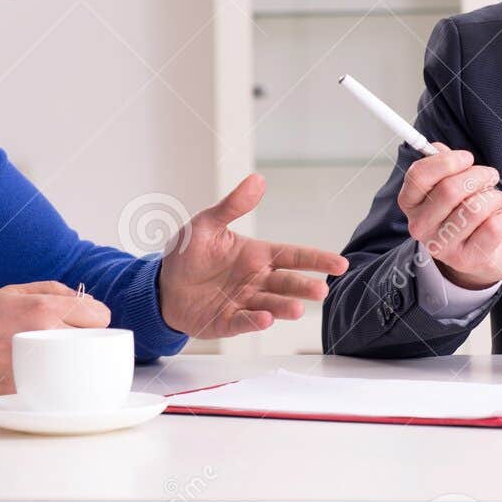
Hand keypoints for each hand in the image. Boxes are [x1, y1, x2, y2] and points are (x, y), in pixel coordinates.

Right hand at [0, 281, 110, 398]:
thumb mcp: (10, 293)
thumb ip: (52, 288)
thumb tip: (85, 297)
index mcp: (43, 309)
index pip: (98, 314)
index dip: (95, 316)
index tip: (88, 320)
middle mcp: (48, 336)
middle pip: (96, 339)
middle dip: (88, 337)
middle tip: (71, 339)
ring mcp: (45, 366)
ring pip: (86, 362)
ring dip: (79, 359)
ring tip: (61, 357)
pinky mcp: (40, 389)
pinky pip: (67, 383)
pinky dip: (65, 378)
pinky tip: (50, 374)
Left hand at [158, 174, 348, 338]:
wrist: (162, 285)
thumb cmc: (189, 253)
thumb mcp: (207, 224)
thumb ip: (232, 206)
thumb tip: (258, 179)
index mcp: (257, 255)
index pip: (293, 256)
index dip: (317, 259)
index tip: (340, 264)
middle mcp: (256, 280)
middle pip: (287, 283)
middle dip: (305, 287)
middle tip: (321, 290)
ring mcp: (244, 303)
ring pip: (271, 305)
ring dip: (284, 307)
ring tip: (298, 309)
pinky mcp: (228, 322)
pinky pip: (244, 322)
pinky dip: (255, 321)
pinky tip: (265, 319)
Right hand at [397, 143, 501, 289]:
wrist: (478, 255)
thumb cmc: (462, 212)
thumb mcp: (448, 186)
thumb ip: (442, 164)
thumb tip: (438, 148)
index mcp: (410, 203)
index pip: (419, 175)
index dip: (447, 161)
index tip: (467, 158)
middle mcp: (419, 226)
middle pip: (450, 189)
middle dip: (479, 176)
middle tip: (490, 176)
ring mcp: (441, 246)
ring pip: (475, 208)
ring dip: (495, 197)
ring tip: (496, 199)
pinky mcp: (466, 259)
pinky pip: (494, 227)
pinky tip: (500, 219)